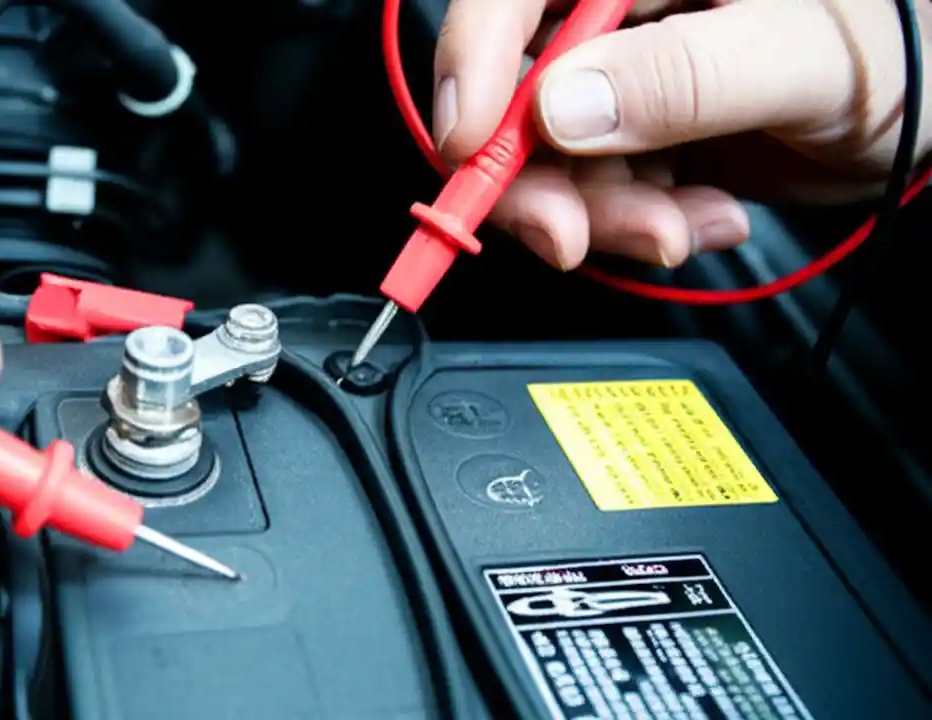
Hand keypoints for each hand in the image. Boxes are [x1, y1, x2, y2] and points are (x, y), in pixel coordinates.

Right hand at [433, 0, 931, 269]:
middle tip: (566, 236)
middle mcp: (627, 9)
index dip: (473, 60)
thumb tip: (564, 108)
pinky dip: (645, 222)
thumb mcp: (805, 55)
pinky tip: (705, 217)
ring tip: (679, 228)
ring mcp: (633, 75)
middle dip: (537, 178)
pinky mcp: (648, 132)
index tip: (467, 144)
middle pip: (516, 90)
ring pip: (556, 158)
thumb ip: (686, 76)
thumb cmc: (910, 46)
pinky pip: (605, 190)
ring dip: (605, 215)